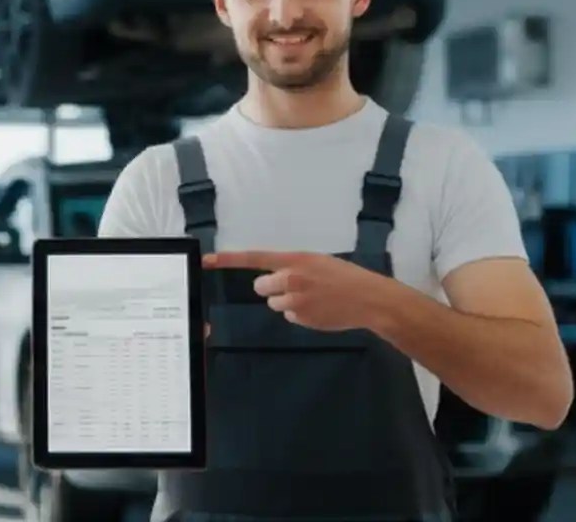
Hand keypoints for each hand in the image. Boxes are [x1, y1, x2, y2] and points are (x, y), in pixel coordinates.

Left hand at [204, 250, 398, 332]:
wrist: (369, 299)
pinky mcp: (301, 319)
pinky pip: (289, 316)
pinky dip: (299, 314)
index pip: (254, 257)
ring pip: (274, 303)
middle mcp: (290, 279)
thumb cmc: (344, 276)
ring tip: (312, 297)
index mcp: (294, 260)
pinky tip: (318, 309)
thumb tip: (274, 276)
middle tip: (293, 285)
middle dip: (271, 288)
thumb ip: (293, 266)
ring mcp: (295, 301)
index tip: (206, 260)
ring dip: (286, 301)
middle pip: (260, 286)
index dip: (228, 259)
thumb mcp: (317, 261)